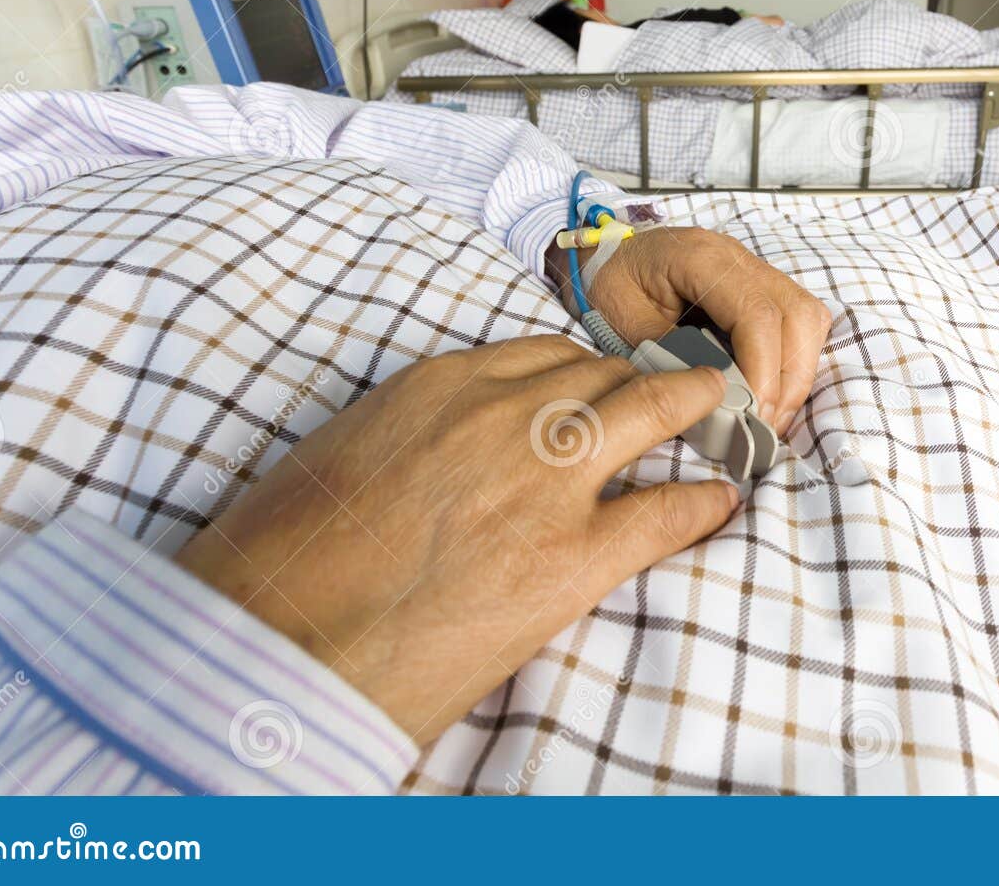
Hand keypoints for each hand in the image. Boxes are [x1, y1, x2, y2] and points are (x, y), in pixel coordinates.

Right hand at [175, 335, 734, 743]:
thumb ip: (398, 440)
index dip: (583, 369)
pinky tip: (722, 502)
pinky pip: (665, 512)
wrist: (277, 643)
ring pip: (647, 413)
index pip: (539, 354)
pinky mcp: (570, 559)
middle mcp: (498, 417)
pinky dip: (703, 503)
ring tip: (722, 414)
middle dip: (643, 380)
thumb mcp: (333, 462)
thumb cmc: (281, 564)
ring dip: (692, 409)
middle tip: (678, 391)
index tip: (602, 381)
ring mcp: (541, 483)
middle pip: (600, 374)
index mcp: (435, 389)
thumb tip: (423, 457)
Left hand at [550, 227, 831, 430]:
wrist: (606, 256)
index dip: (763, 369)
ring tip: (771, 414)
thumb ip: (671, 355)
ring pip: (808, 317)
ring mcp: (754, 267)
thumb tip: (715, 399)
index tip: (752, 413)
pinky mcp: (761, 285)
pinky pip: (800, 319)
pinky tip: (772, 391)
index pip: (756, 313)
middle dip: (790, 379)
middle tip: (766, 424)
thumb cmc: (610, 286)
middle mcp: (738, 256)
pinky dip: (794, 360)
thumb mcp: (626, 323)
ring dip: (798, 372)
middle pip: (798, 314)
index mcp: (701, 258)